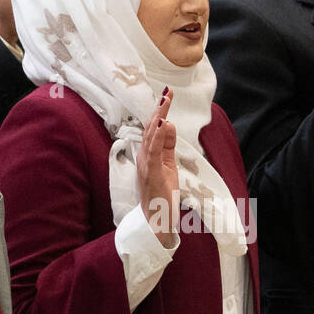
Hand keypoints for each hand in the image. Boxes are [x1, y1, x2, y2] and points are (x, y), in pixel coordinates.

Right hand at [138, 88, 179, 247]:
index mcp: (148, 153)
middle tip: (167, 92)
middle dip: (159, 109)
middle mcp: (144, 155)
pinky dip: (158, 136)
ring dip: (159, 117)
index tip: (167, 95)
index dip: (160, 111)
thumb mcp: (168, 165)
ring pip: (152, 135)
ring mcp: (146, 163)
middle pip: (151, 127)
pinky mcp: (151, 172)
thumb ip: (168, 145)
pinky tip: (163, 123)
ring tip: (164, 101)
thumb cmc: (161, 194)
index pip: (154, 128)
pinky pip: (154, 151)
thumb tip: (170, 125)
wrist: (156, 221)